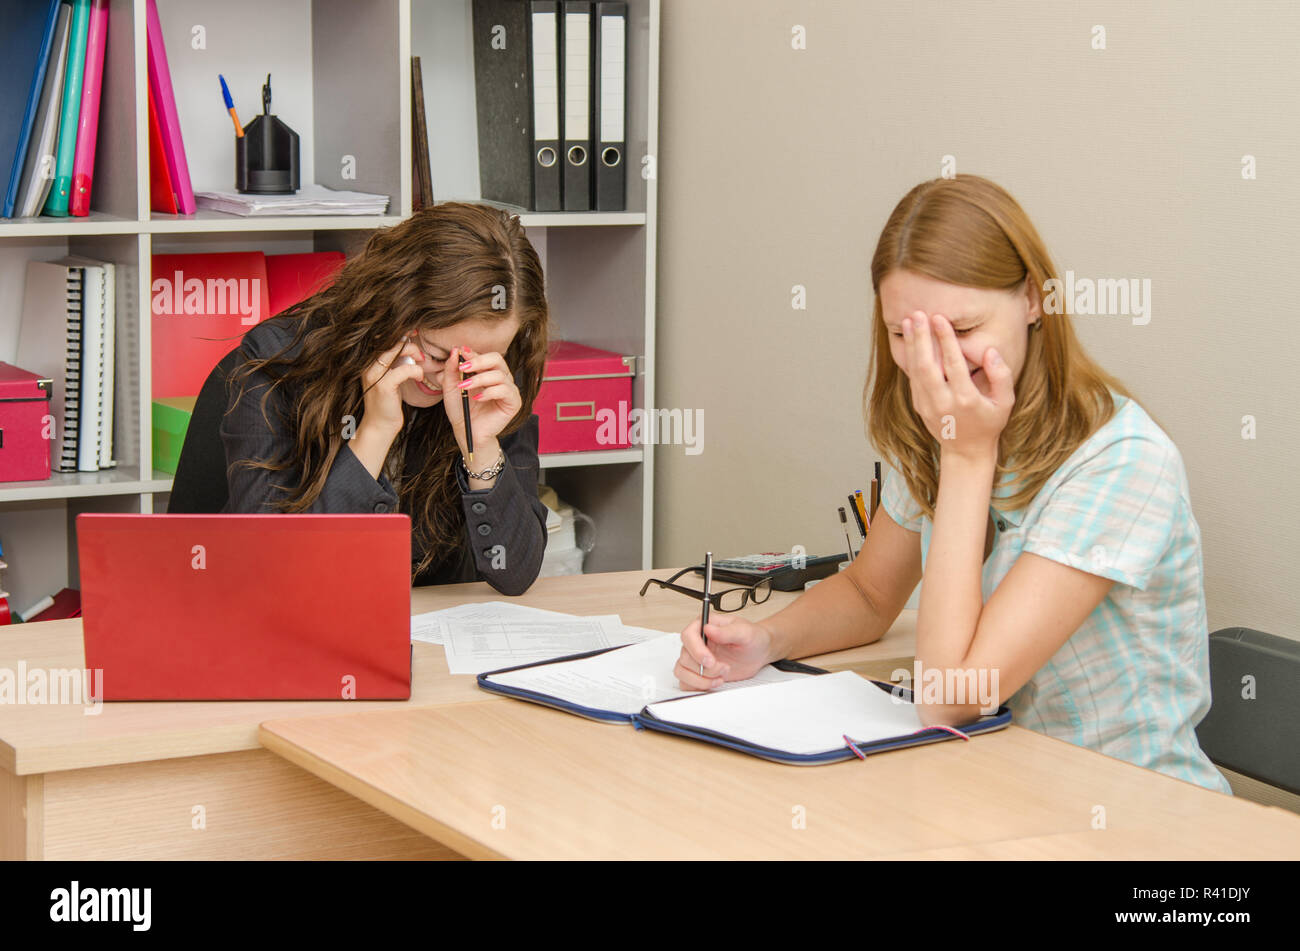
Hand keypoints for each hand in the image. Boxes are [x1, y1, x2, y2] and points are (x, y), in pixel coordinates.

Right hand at [359, 337, 425, 440]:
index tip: (414, 333)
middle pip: (389, 343)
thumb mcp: (391, 380)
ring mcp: (374, 375)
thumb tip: (411, 351)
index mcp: (369, 364)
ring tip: (421, 362)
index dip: (399, 335)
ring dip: (413, 353)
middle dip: (408, 343)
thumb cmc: (387, 404)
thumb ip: (396, 365)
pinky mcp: (383, 385)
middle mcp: (368, 367)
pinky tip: (419, 376)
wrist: (379, 426)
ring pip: (395, 352)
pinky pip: (404, 369)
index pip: (383, 341)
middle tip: (421, 354)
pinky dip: (415, 370)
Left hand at [440, 346, 522, 455]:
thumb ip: (452, 369)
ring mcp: (509, 390)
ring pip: (500, 375)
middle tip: (464, 367)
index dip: (473, 353)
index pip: (485, 356)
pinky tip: (478, 398)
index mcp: (489, 372)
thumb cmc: (461, 410)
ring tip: (465, 386)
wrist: (467, 432)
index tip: (461, 352)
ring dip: (480, 379)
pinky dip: (490, 392)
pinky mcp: (513, 402)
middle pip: (497, 359)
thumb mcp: (452, 387)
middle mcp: (501, 378)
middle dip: (479, 361)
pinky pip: (505, 390)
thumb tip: (456, 350)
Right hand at [674, 614, 775, 690]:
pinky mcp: (698, 672)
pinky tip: (715, 682)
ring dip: (701, 679)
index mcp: (704, 625)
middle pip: (685, 657)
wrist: (758, 651)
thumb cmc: (752, 637)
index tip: (710, 660)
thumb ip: (726, 631)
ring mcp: (696, 658)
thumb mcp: (744, 632)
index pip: (688, 636)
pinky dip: (698, 686)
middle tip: (724, 668)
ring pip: (682, 671)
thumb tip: (708, 629)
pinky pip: (686, 682)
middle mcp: (697, 641)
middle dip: (705, 668)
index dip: (696, 650)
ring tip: (720, 677)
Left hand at [902, 311, 1013, 459]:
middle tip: (919, 314)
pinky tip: (910, 340)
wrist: (966, 451)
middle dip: (922, 338)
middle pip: (927, 366)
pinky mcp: (919, 406)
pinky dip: (910, 357)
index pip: (953, 365)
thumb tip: (990, 351)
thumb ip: (1001, 375)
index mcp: (966, 400)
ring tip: (910, 321)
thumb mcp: (1006, 402)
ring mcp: (928, 405)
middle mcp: (943, 402)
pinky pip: (913, 378)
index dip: (946, 340)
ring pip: (915, 371)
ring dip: (912, 345)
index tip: (940, 319)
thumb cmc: (989, 422)